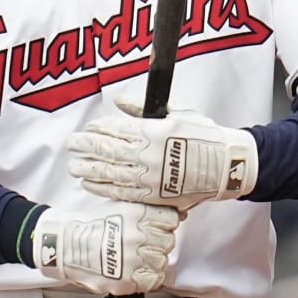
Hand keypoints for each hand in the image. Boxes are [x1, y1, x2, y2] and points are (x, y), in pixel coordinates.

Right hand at [32, 201, 178, 296]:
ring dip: (152, 261)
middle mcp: (137, 236)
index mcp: (137, 214)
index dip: (164, 225)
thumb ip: (148, 210)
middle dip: (158, 243)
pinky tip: (134, 270)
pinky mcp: (127, 281)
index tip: (155, 228)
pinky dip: (147, 278)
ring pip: (162, 262)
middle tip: (141, 244)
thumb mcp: (121, 206)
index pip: (171, 220)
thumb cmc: (93, 224)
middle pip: (168, 242)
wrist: (67, 245)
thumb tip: (180, 214)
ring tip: (135, 258)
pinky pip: (152, 281)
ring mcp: (133, 259)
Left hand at [66, 100, 258, 209]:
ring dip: (88, 169)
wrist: (226, 166)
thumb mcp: (178, 112)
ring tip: (73, 165)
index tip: (88, 127)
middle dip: (87, 147)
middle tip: (71, 144)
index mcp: (154, 132)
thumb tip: (119, 101)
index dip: (99, 128)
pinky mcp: (154, 195)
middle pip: (108, 151)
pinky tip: (89, 184)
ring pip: (111, 173)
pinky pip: (122, 192)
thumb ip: (144, 108)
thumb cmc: (204, 136)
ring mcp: (150, 177)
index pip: (117, 129)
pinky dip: (103, 188)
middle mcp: (149, 155)